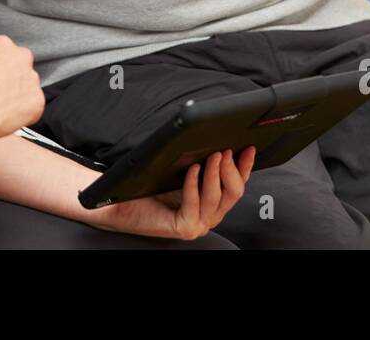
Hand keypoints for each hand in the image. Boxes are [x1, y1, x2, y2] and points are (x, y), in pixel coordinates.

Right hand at [0, 35, 44, 143]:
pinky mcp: (37, 100)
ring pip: (28, 90)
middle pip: (22, 70)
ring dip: (18, 99)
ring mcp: (32, 78)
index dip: (1, 71)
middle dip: (13, 83)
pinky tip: (5, 117)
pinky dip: (23, 115)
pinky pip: (33, 108)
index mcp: (2, 44)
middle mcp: (21, 57)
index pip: (8, 56)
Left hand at [89, 147, 256, 240]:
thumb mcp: (183, 172)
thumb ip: (203, 163)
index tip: (248, 146)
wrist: (122, 205)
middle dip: (232, 169)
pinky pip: (194, 203)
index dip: (245, 166)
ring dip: (216, 173)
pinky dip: (194, 183)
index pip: (236, 184)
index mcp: (212, 202)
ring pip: (217, 198)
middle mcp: (209, 215)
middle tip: (226, 150)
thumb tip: (220, 142)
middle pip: (234, 193)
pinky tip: (192, 168)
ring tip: (213, 155)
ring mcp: (198, 224)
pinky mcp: (184, 228)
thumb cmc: (150, 188)